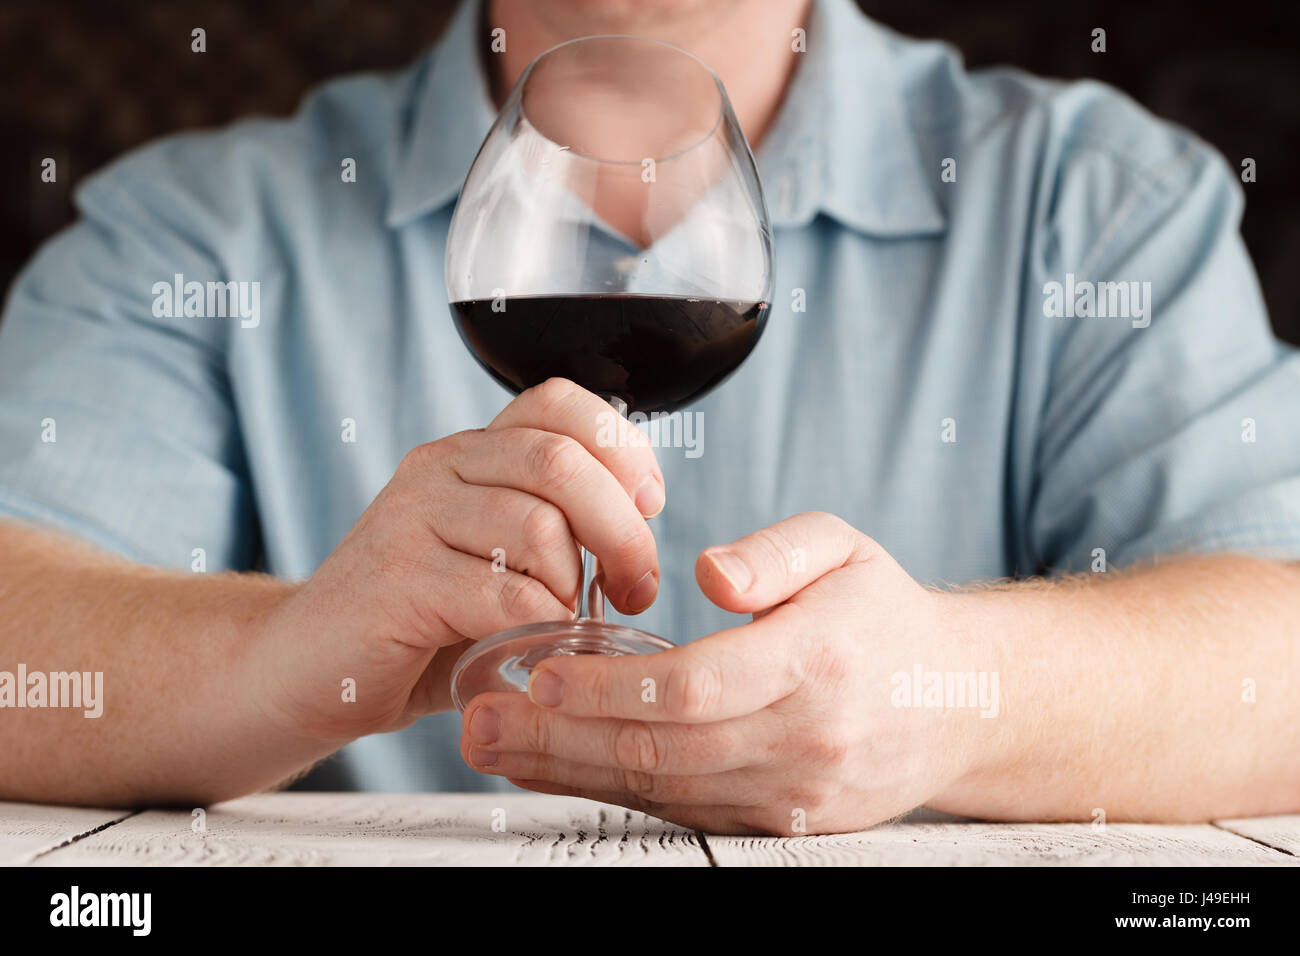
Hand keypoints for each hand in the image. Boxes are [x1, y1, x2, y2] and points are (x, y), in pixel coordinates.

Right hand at [253, 378, 664, 741]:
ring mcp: (411, 519)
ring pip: (538, 527)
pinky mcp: (395, 581)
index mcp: (470, 452)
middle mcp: (439, 469)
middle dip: (622, 530)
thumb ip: (555, 531)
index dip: (621, 447)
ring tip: (565, 621)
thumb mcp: (494, 560)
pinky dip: (539, 628)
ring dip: (573, 587)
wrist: (310, 669)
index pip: (558, 402)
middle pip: (561, 463)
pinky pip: (502, 596)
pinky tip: (531, 646)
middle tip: (635, 585)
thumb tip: (640, 532)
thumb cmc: (422, 621)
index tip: (647, 505)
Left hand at [459, 512, 1000, 834]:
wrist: (956, 701)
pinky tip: (563, 772)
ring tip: (499, 748)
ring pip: (665, 791)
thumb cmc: (885, 616)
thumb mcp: (844, 549)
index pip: (696, 686)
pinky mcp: (783, 822)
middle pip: (663, 749)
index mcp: (816, 660)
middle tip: (484, 721)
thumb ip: (776, 552)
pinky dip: (616, 794)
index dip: (610, 687)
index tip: (544, 673)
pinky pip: (685, 812)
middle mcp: (805, 737)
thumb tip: (711, 573)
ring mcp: (794, 791)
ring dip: (571, 773)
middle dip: (561, 739)